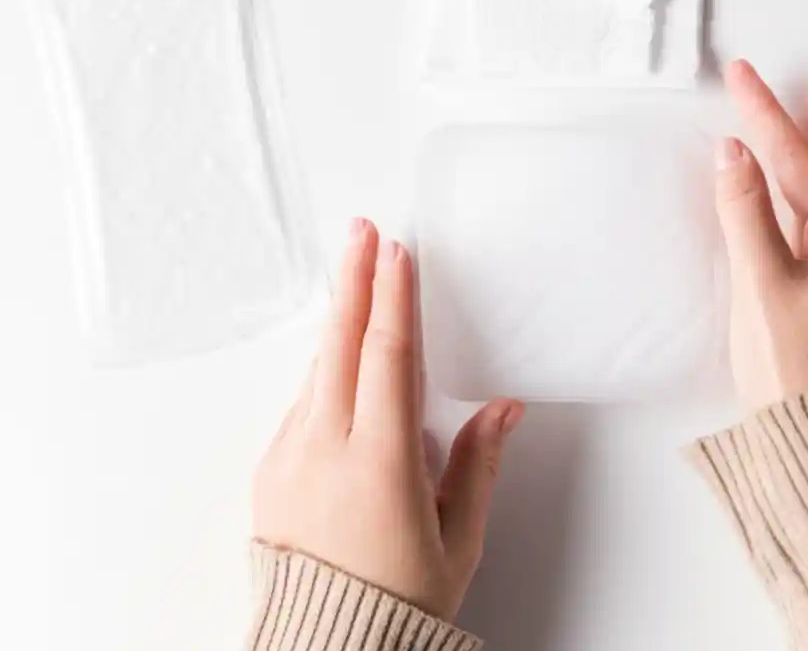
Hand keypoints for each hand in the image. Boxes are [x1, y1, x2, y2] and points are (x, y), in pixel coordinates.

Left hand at [252, 219, 523, 620]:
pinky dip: (325, 374)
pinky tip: (342, 364)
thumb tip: (503, 408)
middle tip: (360, 230)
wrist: (327, 649)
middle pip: (337, 345)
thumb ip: (478, 464)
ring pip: (316, 371)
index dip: (393, 299)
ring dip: (336, 323)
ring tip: (355, 281)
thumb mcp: (457, 536)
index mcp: (379, 463)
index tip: (398, 253)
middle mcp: (324, 451)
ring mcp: (289, 460)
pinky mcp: (271, 473)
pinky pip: (302, 407)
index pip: (386, 358)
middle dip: (351, 280)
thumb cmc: (397, 600)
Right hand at [717, 53, 807, 408]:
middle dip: (781, 119)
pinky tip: (753, 175)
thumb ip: (745, 214)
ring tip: (748, 110)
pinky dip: (772, 191)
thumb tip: (730, 152)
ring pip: (803, 189)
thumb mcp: (766, 284)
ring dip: (775, 150)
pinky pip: (794, 219)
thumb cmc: (802, 366)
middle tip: (745, 76)